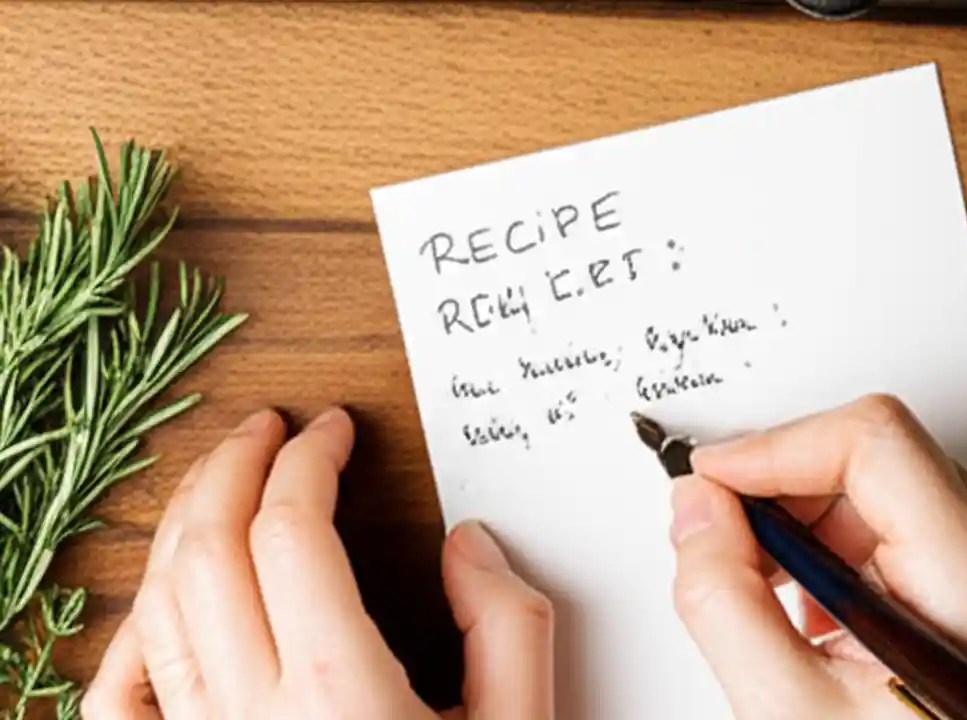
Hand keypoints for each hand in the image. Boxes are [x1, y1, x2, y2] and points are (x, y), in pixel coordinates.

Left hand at [84, 408, 553, 719]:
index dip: (308, 460)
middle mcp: (256, 714)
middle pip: (210, 550)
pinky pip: (119, 698)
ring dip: (184, 524)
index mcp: (342, 693)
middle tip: (269, 430)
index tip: (333, 431)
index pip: (293, 532)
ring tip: (221, 483)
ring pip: (160, 605)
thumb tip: (467, 544)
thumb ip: (508, 626)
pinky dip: (130, 633)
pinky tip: (162, 602)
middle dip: (234, 467)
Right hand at [672, 395, 966, 718]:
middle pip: (871, 453)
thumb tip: (699, 509)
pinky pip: (891, 517)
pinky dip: (828, 543)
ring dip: (798, 518)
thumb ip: (725, 598)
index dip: (774, 448)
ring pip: (875, 479)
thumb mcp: (789, 711)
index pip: (871, 441)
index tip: (712, 481)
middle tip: (719, 538)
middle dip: (778, 487)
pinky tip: (804, 604)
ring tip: (762, 587)